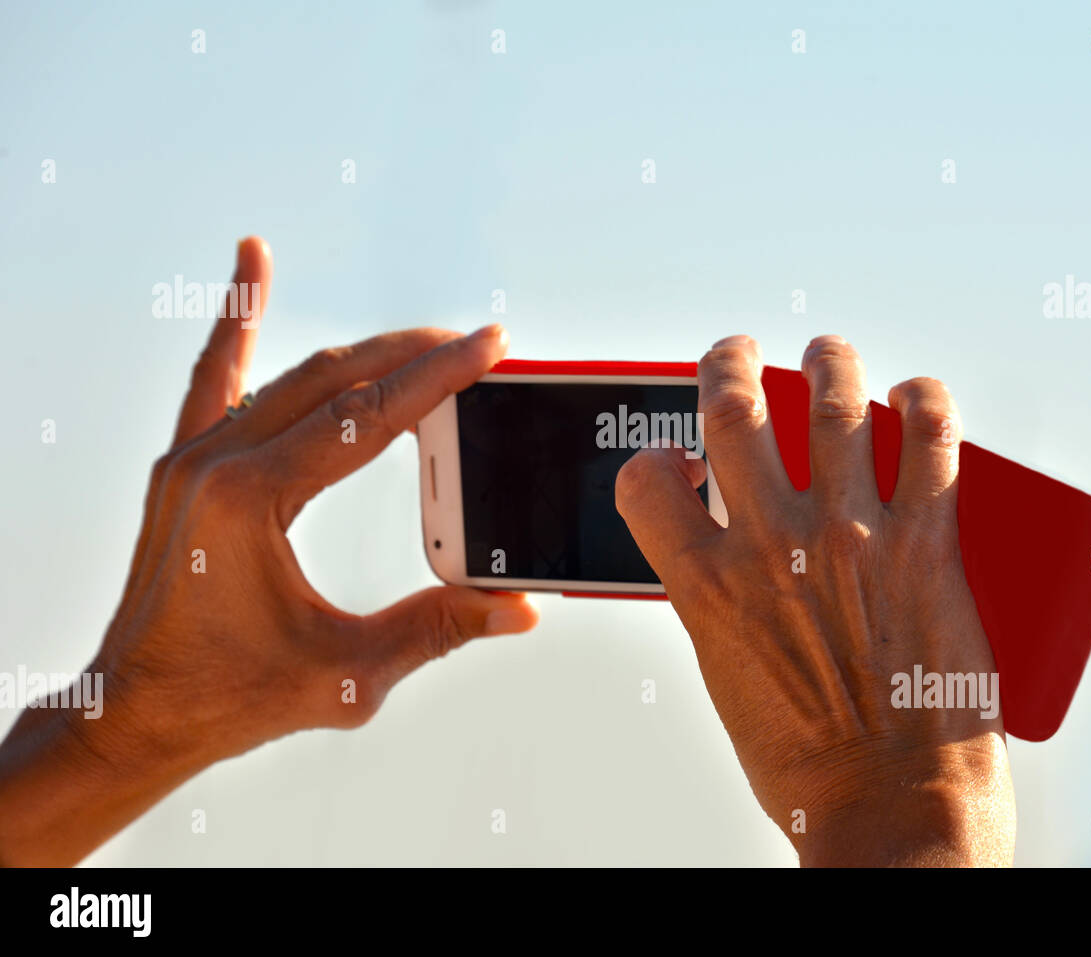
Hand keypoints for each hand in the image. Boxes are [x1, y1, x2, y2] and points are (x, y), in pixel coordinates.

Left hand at [0, 237, 538, 864]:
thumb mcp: (347, 675)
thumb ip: (436, 630)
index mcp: (249, 499)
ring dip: (361, 352)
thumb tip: (520, 605)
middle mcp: (213, 461)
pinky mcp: (184, 463)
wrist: (135, 713)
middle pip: (332, 379)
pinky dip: (242, 317)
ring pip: (290, 373)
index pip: (366, 416)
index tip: (489, 345)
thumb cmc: (231, 697)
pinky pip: (219, 373)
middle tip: (474, 346)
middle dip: (412, 355)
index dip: (437, 377)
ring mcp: (191, 456)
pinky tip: (253, 261)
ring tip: (420, 339)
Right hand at [616, 334, 1014, 865]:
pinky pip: (931, 441)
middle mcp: (771, 547)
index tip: (674, 454)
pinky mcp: (926, 545)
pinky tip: (918, 395)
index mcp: (707, 587)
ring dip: (828, 361)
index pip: (646, 482)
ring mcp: (852, 538)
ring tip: (827, 354)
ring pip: (834, 401)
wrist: (890, 811)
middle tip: (738, 353)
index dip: (653, 457)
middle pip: (733, 411)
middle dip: (729, 362)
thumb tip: (728, 562)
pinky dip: (926, 401)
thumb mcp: (728, 677)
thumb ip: (721, 603)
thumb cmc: (808, 765)